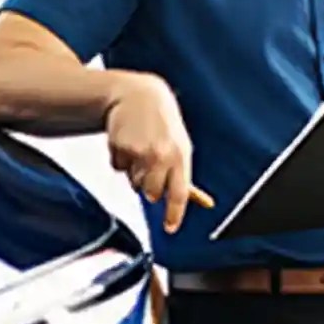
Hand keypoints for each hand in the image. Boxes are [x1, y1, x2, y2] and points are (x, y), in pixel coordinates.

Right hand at [105, 73, 194, 233]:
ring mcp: (139, 151)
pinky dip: (121, 159)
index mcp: (180, 156)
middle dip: (149, 188)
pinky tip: (127, 141)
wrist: (138, 95)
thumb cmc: (163, 123)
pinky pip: (118, 167)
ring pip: (133, 183)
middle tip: (149, 168)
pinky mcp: (120, 146)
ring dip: (134, 173)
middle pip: (152, 194)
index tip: (170, 228)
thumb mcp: (180, 147)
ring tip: (139, 150)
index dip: (174, 213)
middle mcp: (161, 155)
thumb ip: (186, 178)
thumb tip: (206, 202)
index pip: (180, 193)